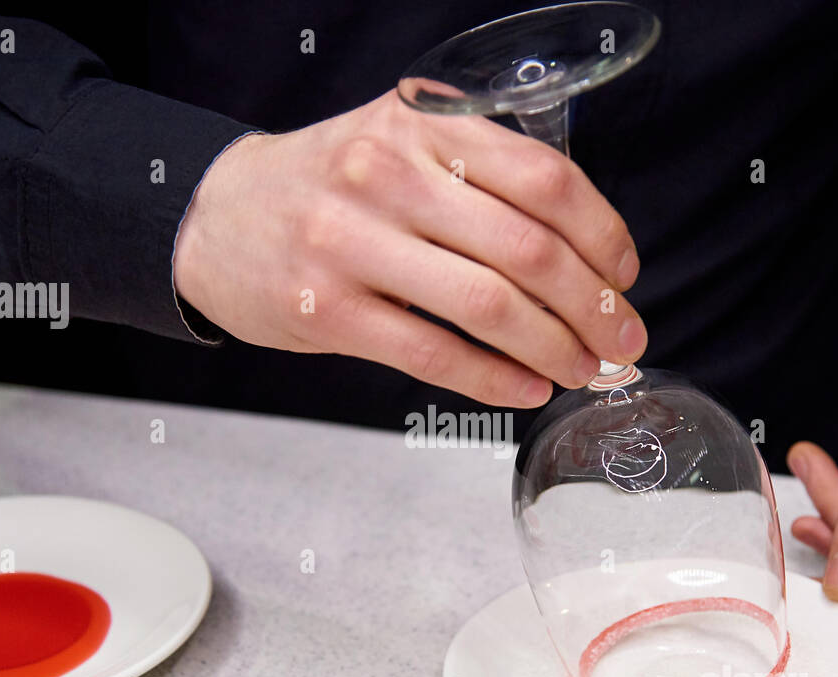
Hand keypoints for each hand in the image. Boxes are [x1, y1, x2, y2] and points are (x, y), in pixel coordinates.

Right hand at [172, 91, 645, 406]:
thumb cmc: (326, 185)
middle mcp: (387, 174)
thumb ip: (476, 169)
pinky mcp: (325, 310)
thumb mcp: (398, 142)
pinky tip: (525, 388)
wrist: (213, 216)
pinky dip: (493, 379)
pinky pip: (432, 353)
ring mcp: (350, 244)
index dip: (603, 235)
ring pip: (487, 305)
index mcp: (421, 126)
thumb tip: (581, 250)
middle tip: (621, 337)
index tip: (623, 275)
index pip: (544, 180)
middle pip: (528, 248)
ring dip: (554, 348)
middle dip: (593, 305)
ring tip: (582, 369)